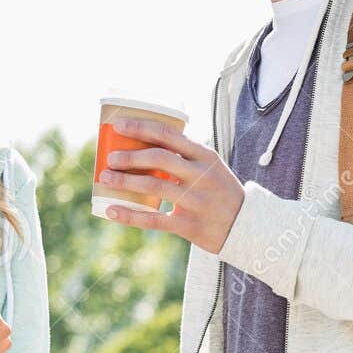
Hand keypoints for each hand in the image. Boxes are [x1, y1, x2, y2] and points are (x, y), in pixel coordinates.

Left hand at [98, 117, 244, 253]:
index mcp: (205, 155)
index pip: (169, 134)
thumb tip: (144, 142)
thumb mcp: (211, 167)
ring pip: (153, 185)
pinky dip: (130, 215)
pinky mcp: (189, 225)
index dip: (141, 127)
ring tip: (105, 178)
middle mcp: (201, 175)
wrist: (247, 227)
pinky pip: (154, 219)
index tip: (119, 125)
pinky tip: (112, 210)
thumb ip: (186, 156)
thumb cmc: (221, 192)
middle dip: (130, 156)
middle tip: (110, 158)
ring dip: (124, 181)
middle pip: (159, 158)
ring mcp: (196, 200)